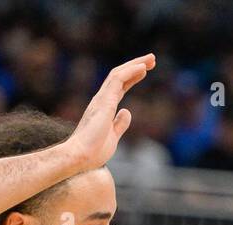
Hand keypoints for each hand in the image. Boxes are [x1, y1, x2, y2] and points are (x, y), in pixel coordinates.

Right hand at [65, 53, 156, 170]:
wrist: (80, 157)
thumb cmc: (94, 151)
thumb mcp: (112, 136)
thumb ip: (119, 124)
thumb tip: (127, 112)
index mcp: (104, 107)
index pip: (120, 86)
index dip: (132, 77)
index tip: (145, 70)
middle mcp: (101, 99)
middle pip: (120, 76)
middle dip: (136, 66)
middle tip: (151, 60)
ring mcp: (102, 99)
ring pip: (119, 74)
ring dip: (136, 65)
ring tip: (150, 59)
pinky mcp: (104, 101)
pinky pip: (118, 80)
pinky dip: (130, 72)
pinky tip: (142, 68)